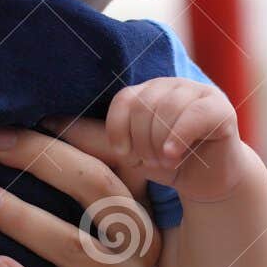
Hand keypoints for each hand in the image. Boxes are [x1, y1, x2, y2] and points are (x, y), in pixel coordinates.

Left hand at [0, 118, 159, 266]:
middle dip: (43, 159)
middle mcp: (141, 247)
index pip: (116, 158)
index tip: (31, 112)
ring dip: (22, 217)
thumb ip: (80, 183)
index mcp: (139, 211)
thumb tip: (21, 128)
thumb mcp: (96, 225)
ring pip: (74, 245)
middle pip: (97, 187)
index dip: (77, 131)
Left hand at [105, 77, 248, 204]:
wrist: (210, 181)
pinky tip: (172, 157)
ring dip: (160, 144)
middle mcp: (171, 85)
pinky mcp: (220, 108)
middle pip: (145, 105)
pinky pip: (194, 115)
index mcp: (148, 90)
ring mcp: (198, 92)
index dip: (118, 129)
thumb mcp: (127, 152)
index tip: (124, 153)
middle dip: (142, 142)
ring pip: (167, 109)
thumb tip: (46, 120)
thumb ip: (91, 137)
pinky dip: (178, 138)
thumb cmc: (165, 163)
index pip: (124, 99)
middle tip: (151, 162)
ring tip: (165, 163)